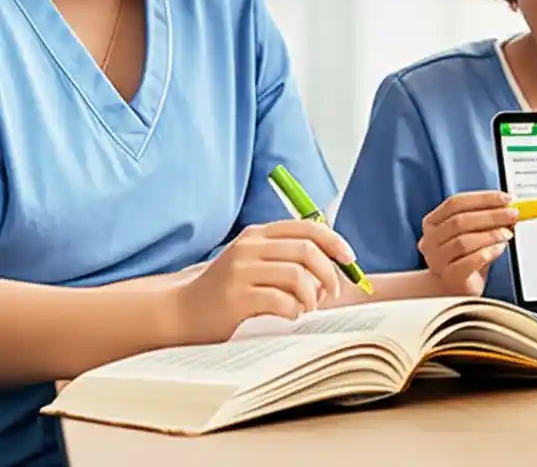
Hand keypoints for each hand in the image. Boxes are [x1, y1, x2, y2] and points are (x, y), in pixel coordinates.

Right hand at [173, 220, 354, 343]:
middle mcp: (249, 247)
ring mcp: (240, 271)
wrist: (181, 311)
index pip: (308, 228)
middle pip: (307, 251)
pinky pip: (281, 301)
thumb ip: (287, 256)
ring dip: (311, 296)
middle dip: (329, 273)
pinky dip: (294, 310)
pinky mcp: (235, 298)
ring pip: (297, 276)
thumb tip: (337, 261)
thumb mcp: (255, 262)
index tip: (350, 260)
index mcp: (258, 234)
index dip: (335, 242)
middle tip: (331, 293)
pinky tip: (289, 315)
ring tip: (306, 307)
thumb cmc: (227, 290)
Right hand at [419, 191, 518, 295]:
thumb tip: (508, 207)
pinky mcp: (449, 277)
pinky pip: (469, 262)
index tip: (505, 198)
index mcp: (433, 222)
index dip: (482, 198)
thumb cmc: (464, 258)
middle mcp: (430, 240)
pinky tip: (499, 249)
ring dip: (490, 234)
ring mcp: (437, 260)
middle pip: (460, 221)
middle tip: (512, 214)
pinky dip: (488, 253)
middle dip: (491, 215)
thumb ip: (486, 219)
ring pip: (463, 241)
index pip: (455, 203)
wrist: (454, 289)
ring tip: (507, 233)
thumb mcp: (473, 233)